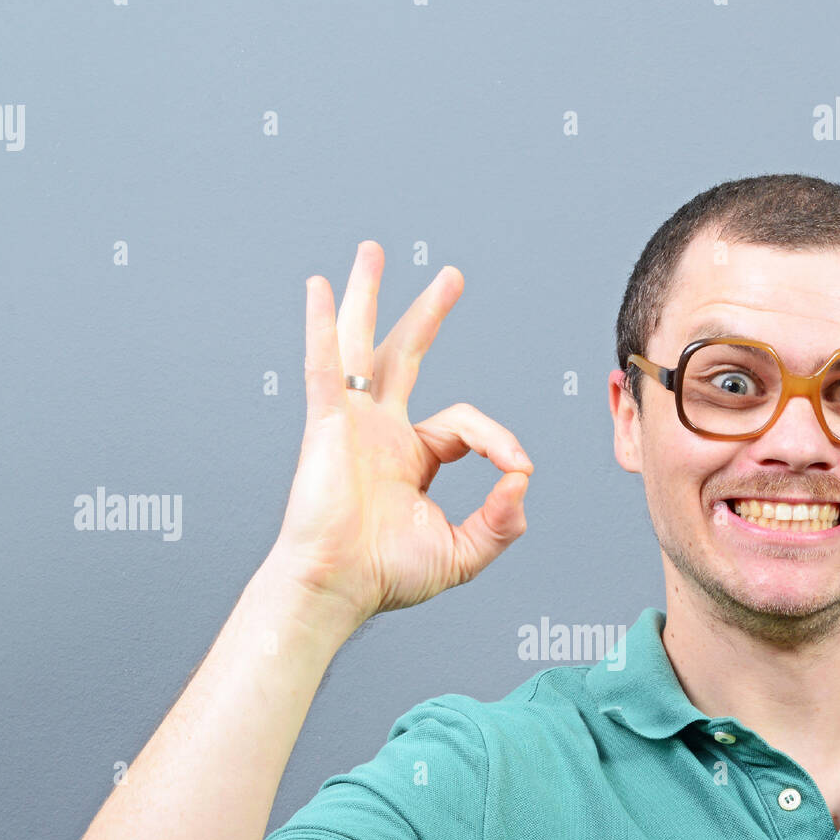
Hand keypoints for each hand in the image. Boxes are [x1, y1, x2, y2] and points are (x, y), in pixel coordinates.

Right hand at [268, 241, 532, 635]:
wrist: (338, 587)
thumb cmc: (386, 575)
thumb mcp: (463, 551)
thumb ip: (502, 522)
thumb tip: (523, 481)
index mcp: (410, 458)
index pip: (464, 424)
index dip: (497, 439)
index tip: (514, 469)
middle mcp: (379, 433)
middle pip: (404, 356)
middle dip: (428, 315)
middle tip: (451, 277)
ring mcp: (351, 424)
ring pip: (361, 346)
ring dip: (367, 297)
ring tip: (372, 252)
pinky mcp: (327, 425)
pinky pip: (325, 366)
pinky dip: (319, 326)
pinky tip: (316, 289)